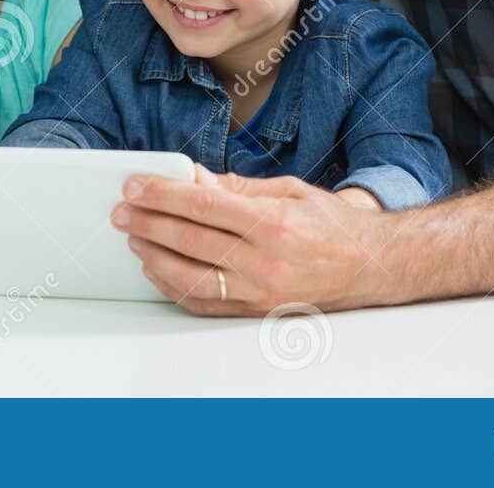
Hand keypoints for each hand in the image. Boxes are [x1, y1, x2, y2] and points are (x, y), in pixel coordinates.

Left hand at [111, 165, 391, 315]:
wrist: (372, 267)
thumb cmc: (333, 225)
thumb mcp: (291, 190)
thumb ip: (239, 187)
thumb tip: (195, 180)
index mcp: (272, 223)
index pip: (201, 205)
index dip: (161, 194)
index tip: (134, 186)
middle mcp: (264, 261)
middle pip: (188, 239)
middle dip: (146, 222)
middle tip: (121, 211)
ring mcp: (259, 292)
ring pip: (188, 277)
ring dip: (153, 256)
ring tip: (135, 238)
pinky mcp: (256, 312)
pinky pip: (203, 303)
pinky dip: (173, 286)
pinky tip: (158, 268)